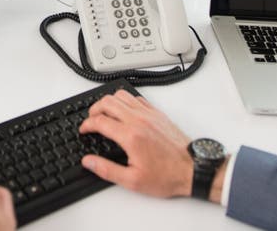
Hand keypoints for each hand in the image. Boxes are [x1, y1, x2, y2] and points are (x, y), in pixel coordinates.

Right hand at [78, 89, 192, 197]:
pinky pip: (137, 98)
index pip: (100, 121)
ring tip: (104, 112)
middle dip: (94, 109)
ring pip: (122, 95)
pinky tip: (124, 110)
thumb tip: (89, 161)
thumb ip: (106, 170)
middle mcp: (139, 120)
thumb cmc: (167, 175)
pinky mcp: (157, 113)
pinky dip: (125, 100)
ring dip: (109, 101)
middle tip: (90, 119)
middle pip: (108, 102)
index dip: (87, 124)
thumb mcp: (132, 181)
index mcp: (130, 136)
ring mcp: (149, 114)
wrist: (192, 169)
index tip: (84, 130)